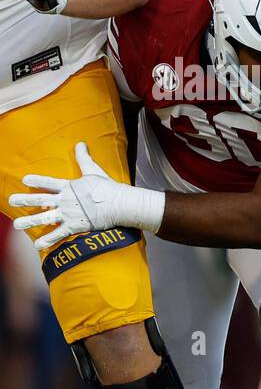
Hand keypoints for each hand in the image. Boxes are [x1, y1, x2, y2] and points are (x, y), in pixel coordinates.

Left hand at [8, 142, 163, 249]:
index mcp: (69, 186)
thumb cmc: (109, 187)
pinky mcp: (76, 226)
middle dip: (24, 200)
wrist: (120, 203)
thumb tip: (80, 143)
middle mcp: (65, 200)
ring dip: (30, 222)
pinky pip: (58, 234)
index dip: (36, 181)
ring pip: (45, 218)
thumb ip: (84, 158)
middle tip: (11, 201)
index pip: (49, 182)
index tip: (24, 180)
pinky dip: (48, 240)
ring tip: (17, 225)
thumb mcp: (94, 170)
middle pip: (41, 199)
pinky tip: (37, 245)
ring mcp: (69, 214)